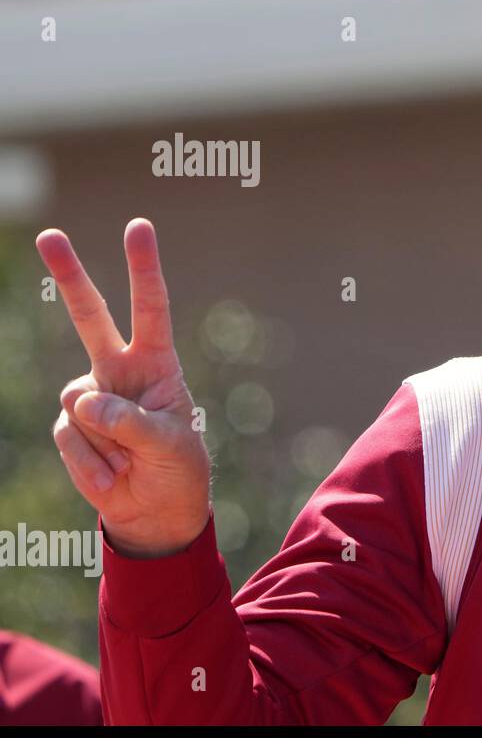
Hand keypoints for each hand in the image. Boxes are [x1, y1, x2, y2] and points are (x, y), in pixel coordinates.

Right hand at [37, 218, 211, 558]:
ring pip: (81, 403)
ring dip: (108, 441)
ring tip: (131, 459)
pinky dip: (93, 465)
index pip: (151, 308)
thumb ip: (133, 422)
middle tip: (49, 234)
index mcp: (157, 364)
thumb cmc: (176, 468)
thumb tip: (86, 404)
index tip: (138, 227)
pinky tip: (113, 474)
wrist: (154, 510)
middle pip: (89, 317)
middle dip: (69, 275)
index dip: (143, 268)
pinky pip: (71, 438)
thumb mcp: (171, 445)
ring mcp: (90, 396)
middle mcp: (119, 370)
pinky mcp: (70, 426)